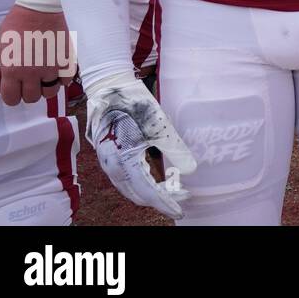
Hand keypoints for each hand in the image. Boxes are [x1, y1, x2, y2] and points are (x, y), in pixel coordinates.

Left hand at [0, 5, 74, 104]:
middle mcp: (32, 72)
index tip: (15, 89)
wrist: (39, 10)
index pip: (11, 99)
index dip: (12, 96)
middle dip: (28, 92)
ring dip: (46, 87)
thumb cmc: (15, 27)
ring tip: (43, 77)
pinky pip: (66, 80)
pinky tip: (55, 70)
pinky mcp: (66, 60)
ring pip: (50, 92)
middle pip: (32, 98)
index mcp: (12, 70)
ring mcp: (51, 67)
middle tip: (29, 81)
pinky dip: (61, 78)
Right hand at [86, 74, 197, 218]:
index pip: (148, 193)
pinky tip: (152, 180)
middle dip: (160, 199)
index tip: (180, 209)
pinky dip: (140, 183)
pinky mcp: (107, 155)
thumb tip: (191, 170)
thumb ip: (176, 150)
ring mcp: (107, 162)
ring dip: (149, 192)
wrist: (108, 88)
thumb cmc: (135, 105)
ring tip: (171, 190)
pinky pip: (124, 178)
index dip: (165, 203)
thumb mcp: (160, 127)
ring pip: (130, 188)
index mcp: (125, 162)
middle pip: (137, 194)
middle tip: (181, 197)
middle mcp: (112, 167)